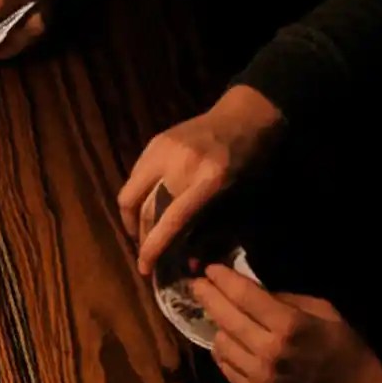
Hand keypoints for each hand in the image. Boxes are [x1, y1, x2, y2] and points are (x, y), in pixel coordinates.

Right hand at [118, 85, 283, 274]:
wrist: (247, 114)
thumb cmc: (251, 161)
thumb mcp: (240, 197)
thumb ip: (213, 228)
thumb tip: (191, 262)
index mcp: (209, 180)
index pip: (169, 220)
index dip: (153, 248)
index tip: (144, 268)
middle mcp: (180, 164)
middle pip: (145, 210)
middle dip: (142, 237)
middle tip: (146, 254)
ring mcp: (162, 150)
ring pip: (130, 194)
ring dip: (132, 219)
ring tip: (141, 233)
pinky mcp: (153, 143)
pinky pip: (134, 178)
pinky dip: (136, 197)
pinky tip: (145, 206)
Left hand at [193, 265, 381, 382]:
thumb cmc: (346, 350)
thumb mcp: (325, 312)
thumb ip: (286, 299)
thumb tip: (251, 290)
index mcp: (290, 326)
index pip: (244, 296)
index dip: (223, 280)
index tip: (209, 270)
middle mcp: (268, 352)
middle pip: (224, 318)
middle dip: (208, 297)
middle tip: (198, 284)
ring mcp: (258, 378)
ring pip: (220, 344)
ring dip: (219, 327)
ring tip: (223, 317)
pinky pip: (225, 368)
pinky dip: (224, 353)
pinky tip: (229, 344)